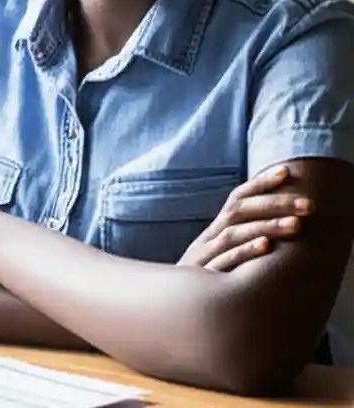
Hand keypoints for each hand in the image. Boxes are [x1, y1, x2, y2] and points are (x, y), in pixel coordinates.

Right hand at [178, 165, 310, 271]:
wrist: (168, 306)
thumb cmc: (205, 281)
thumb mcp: (219, 256)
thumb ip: (240, 239)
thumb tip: (275, 225)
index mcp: (215, 230)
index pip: (237, 197)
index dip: (260, 183)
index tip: (286, 172)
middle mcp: (209, 237)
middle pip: (239, 210)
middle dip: (275, 204)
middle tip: (309, 204)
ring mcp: (204, 255)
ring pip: (234, 233)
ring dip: (266, 226)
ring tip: (297, 225)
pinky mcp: (203, 277)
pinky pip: (224, 262)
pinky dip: (244, 252)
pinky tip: (265, 247)